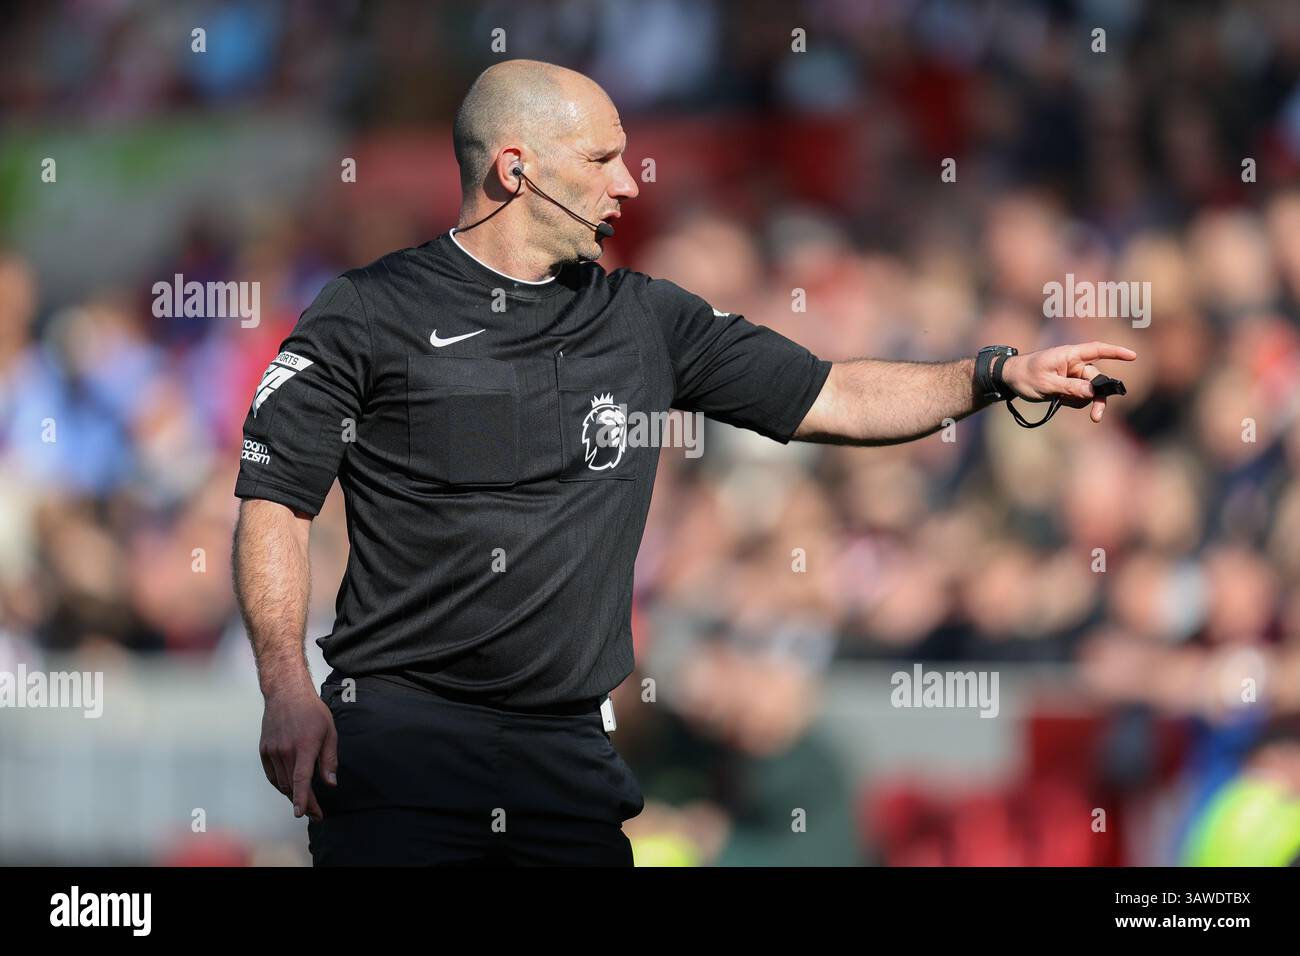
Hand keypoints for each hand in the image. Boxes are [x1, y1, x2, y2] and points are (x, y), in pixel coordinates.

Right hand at [259, 679, 338, 821]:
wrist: (286, 693)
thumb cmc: (312, 712)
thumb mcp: (329, 732)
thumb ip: (329, 760)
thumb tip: (331, 783)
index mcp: (303, 746)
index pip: (301, 779)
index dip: (302, 799)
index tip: (301, 814)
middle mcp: (285, 750)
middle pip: (292, 786)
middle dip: (304, 802)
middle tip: (316, 814)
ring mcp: (272, 751)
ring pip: (281, 783)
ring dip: (293, 795)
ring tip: (306, 802)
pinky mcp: (264, 750)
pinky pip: (272, 775)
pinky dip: (281, 785)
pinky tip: (290, 788)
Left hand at [1000, 341, 1136, 422]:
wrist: (1009, 378)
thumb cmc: (1025, 375)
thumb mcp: (1046, 383)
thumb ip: (1070, 387)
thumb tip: (1092, 392)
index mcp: (1070, 355)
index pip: (1097, 350)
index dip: (1116, 352)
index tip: (1133, 356)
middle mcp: (1074, 364)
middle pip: (1096, 380)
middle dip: (1097, 398)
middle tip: (1096, 417)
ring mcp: (1072, 375)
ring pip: (1089, 391)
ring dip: (1082, 402)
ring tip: (1061, 401)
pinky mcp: (1068, 386)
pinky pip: (1079, 397)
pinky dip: (1073, 402)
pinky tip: (1058, 401)